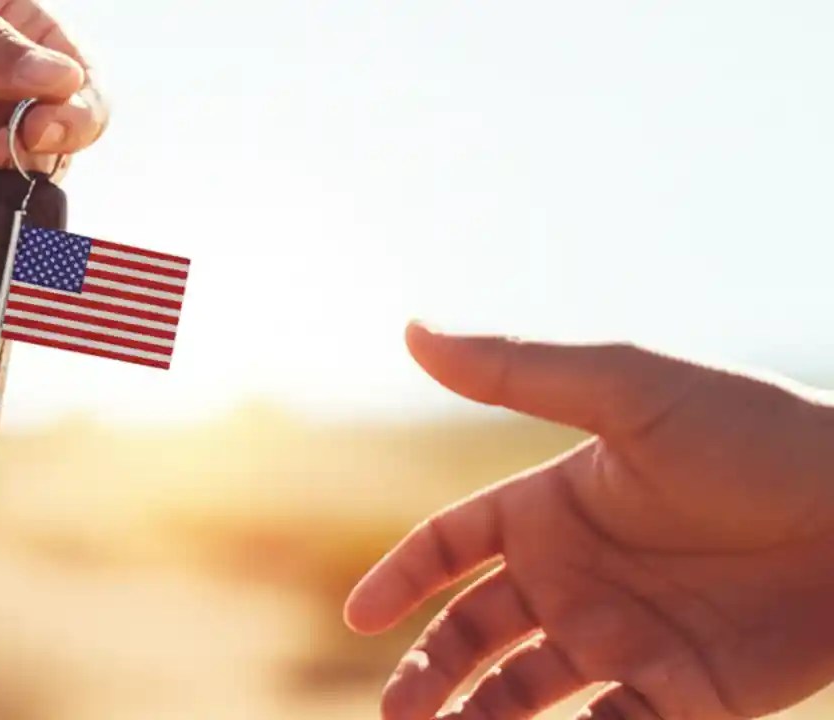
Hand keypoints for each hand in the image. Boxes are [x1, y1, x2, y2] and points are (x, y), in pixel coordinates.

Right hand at [345, 322, 833, 718]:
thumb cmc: (754, 435)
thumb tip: (409, 330)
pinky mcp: (678, 696)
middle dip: (428, 673)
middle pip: (472, 632)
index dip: (402, 579)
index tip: (361, 618)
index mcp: (552, 509)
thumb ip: (513, 370)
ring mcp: (623, 639)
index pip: (451, 547)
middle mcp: (575, 578)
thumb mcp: (626, 388)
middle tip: (397, 715)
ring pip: (521, 693)